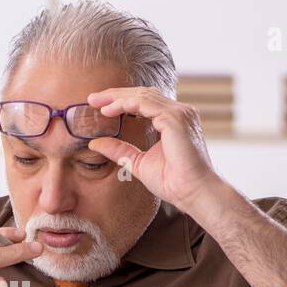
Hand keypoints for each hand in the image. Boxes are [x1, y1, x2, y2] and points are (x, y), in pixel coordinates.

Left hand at [85, 87, 223, 215]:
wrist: (194, 192)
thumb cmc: (174, 182)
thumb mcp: (138, 163)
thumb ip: (119, 150)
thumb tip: (94, 143)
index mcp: (173, 121)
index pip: (145, 102)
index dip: (121, 100)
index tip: (99, 105)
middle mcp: (179, 112)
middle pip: (143, 94)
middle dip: (116, 94)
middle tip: (92, 98)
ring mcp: (179, 113)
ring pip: (142, 95)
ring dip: (117, 96)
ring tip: (96, 102)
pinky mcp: (175, 119)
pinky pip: (145, 103)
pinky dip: (125, 104)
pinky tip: (109, 110)